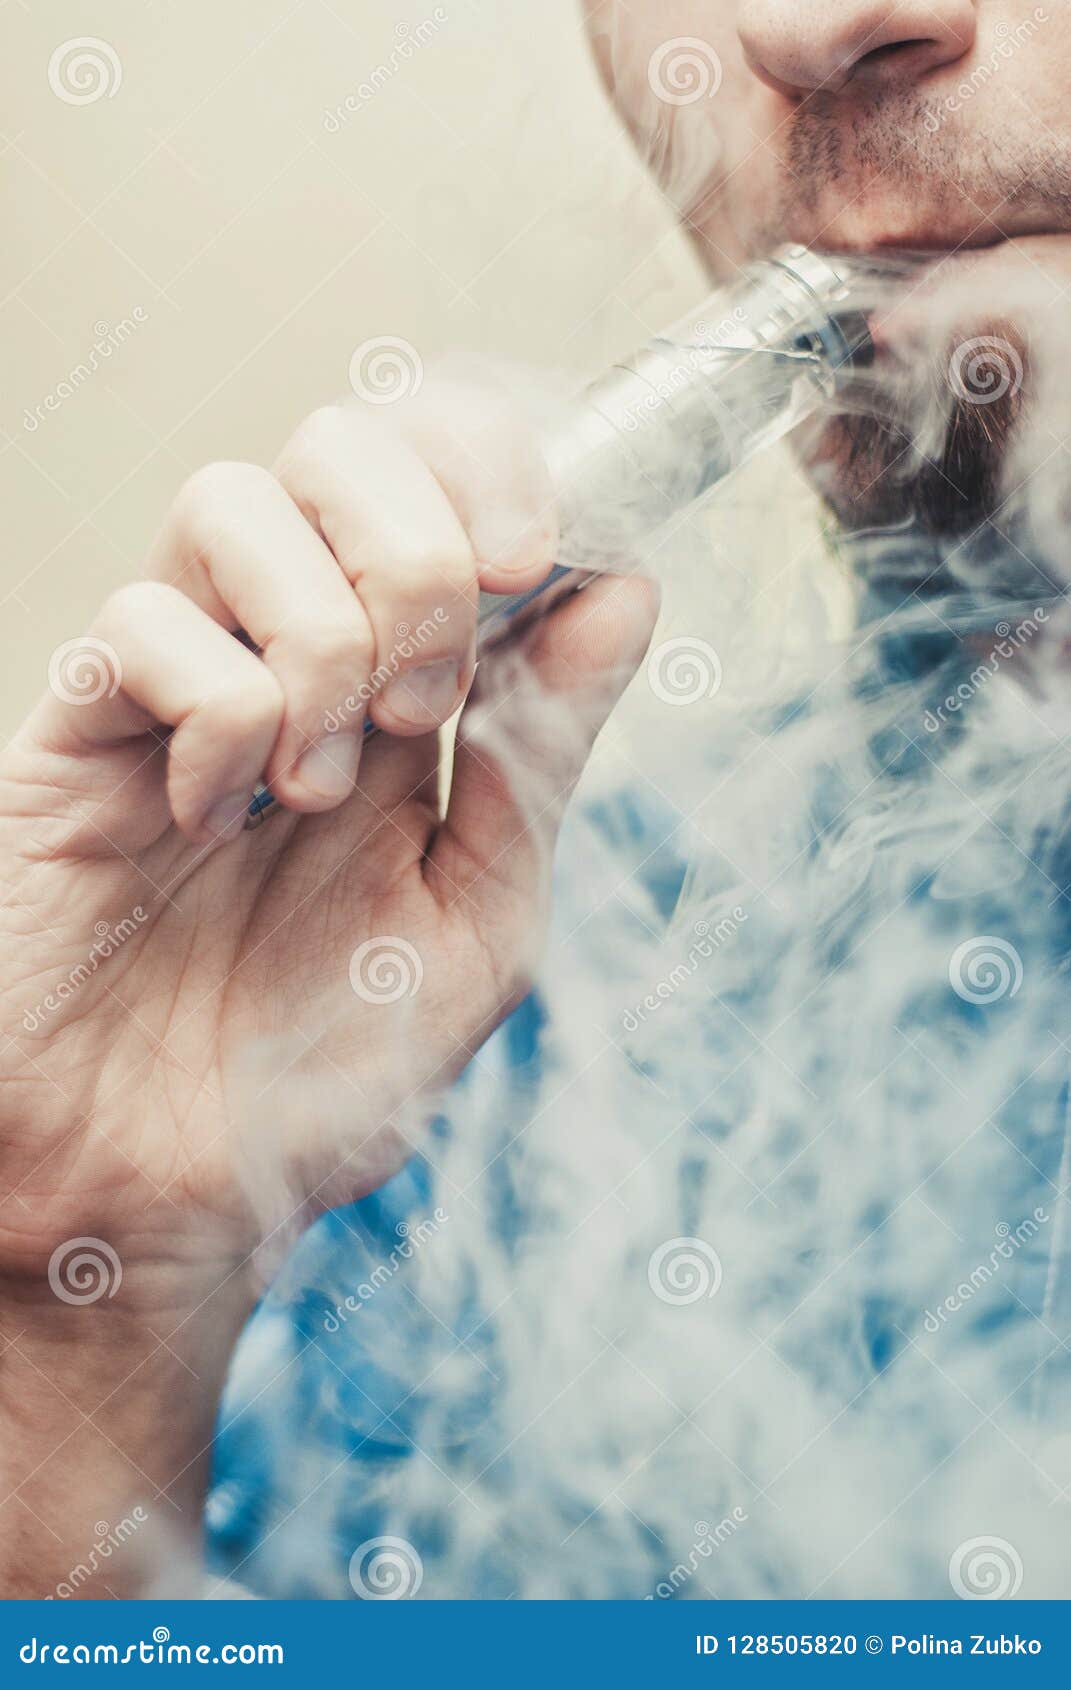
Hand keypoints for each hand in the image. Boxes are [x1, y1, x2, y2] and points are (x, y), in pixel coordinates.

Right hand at [0, 382, 655, 1590]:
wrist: (167, 1193)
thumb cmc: (322, 1073)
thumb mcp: (481, 916)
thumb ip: (543, 754)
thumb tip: (623, 591)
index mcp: (403, 690)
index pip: (443, 476)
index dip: (504, 466)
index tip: (542, 558)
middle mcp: (294, 658)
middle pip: (343, 443)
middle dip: (418, 548)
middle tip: (427, 702)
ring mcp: (183, 684)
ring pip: (233, 500)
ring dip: (319, 636)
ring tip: (318, 787)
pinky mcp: (80, 730)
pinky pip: (144, 626)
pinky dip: (218, 717)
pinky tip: (214, 822)